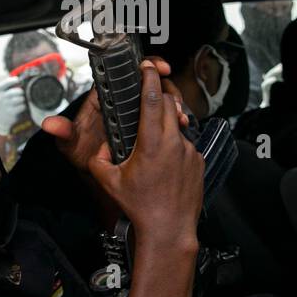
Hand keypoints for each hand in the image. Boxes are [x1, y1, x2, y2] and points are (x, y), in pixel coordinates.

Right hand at [0, 80, 26, 135]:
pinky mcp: (10, 113)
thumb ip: (9, 88)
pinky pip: (21, 106)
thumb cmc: (5, 104)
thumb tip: (22, 80)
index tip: (17, 80)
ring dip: (23, 99)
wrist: (1, 119)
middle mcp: (0, 99)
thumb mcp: (3, 95)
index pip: (3, 85)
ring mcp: (5, 106)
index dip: (11, 81)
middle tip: (22, 93)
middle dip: (20, 91)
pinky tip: (22, 106)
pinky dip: (24, 106)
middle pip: (13, 92)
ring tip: (23, 100)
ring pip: (19, 99)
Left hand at [40, 57, 185, 176]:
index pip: (123, 73)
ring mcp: (139, 115)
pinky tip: (182, 123)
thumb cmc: (84, 155)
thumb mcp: (72, 145)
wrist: (100, 177)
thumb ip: (64, 133)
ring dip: (172, 100)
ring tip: (177, 110)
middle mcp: (123, 103)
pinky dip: (177, 118)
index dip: (140, 66)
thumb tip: (50, 124)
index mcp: (105, 99)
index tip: (154, 66)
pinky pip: (166, 118)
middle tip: (169, 86)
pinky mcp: (149, 128)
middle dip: (162, 82)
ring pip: (160, 98)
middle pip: (147, 83)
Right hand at [86, 60, 202, 254]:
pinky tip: (164, 163)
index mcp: (152, 143)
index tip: (148, 67)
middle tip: (148, 96)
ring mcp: (189, 152)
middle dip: (159, 96)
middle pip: (170, 105)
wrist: (169, 230)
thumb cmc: (140, 207)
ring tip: (153, 139)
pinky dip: (174, 146)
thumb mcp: (110, 182)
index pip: (153, 100)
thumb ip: (98, 161)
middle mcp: (174, 143)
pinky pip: (186, 144)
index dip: (150, 79)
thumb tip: (98, 151)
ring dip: (167, 124)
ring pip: (179, 125)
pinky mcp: (198, 162)